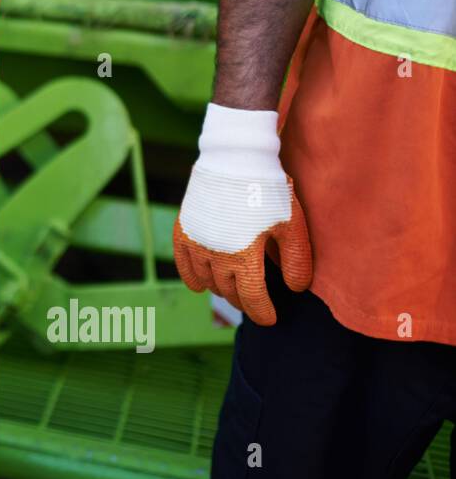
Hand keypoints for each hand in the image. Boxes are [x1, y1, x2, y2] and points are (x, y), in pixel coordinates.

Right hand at [172, 104, 311, 325]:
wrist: (234, 159)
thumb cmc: (268, 191)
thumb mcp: (291, 225)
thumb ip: (295, 261)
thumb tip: (294, 289)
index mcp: (244, 257)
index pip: (252, 299)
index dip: (262, 313)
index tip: (271, 319)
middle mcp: (216, 255)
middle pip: (229, 291)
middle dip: (244, 301)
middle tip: (255, 302)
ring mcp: (196, 243)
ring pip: (207, 280)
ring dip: (221, 289)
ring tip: (233, 290)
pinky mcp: (184, 230)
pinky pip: (183, 265)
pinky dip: (191, 277)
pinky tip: (199, 285)